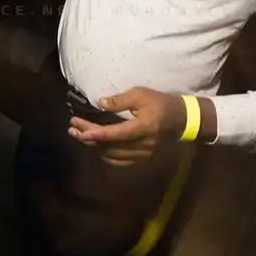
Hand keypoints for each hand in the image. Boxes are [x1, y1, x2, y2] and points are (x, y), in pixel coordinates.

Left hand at [68, 88, 186, 165]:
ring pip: (113, 156)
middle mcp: (142, 145)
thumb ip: (120, 101)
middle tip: (72, 129)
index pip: (115, 134)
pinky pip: (119, 161)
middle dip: (89, 138)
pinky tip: (95, 145)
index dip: (95, 133)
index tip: (79, 129)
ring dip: (94, 146)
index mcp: (143, 127)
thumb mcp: (141, 94)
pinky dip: (105, 154)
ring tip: (79, 135)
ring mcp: (143, 155)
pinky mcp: (143, 158)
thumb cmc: (160, 103)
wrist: (183, 120)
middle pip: (110, 146)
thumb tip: (100, 104)